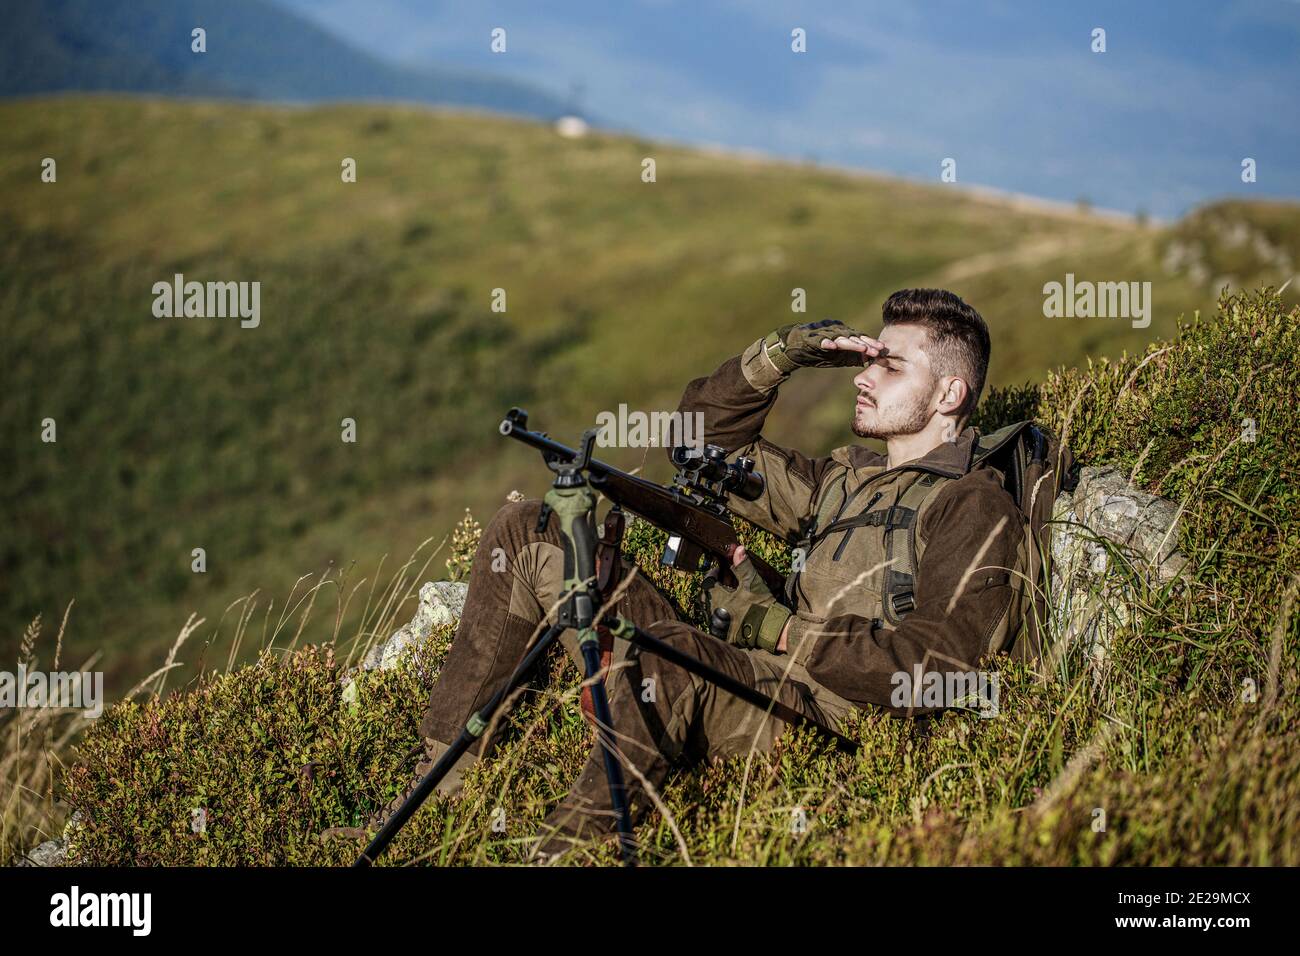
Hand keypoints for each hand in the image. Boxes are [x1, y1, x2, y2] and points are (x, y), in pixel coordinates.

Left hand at [701, 545, 790, 651]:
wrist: (771, 630)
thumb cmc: (761, 606)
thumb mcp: (752, 582)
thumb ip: (742, 565)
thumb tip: (737, 549)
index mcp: (718, 598)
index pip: (707, 582)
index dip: (713, 574)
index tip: (719, 569)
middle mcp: (714, 612)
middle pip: (706, 595)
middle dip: (712, 586)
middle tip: (722, 581)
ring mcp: (718, 625)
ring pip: (710, 609)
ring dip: (716, 600)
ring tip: (726, 595)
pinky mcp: (724, 635)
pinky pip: (716, 622)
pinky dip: (720, 614)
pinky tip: (729, 610)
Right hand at [768, 319, 885, 369]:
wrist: (790, 349)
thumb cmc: (815, 353)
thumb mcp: (836, 357)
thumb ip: (850, 357)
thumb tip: (867, 361)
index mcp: (841, 333)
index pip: (858, 338)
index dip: (870, 343)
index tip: (882, 350)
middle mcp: (833, 330)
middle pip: (852, 336)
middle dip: (865, 343)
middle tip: (876, 350)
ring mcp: (821, 332)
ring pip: (839, 337)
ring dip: (851, 343)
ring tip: (862, 348)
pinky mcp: (809, 338)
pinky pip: (819, 340)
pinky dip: (825, 342)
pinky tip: (832, 346)